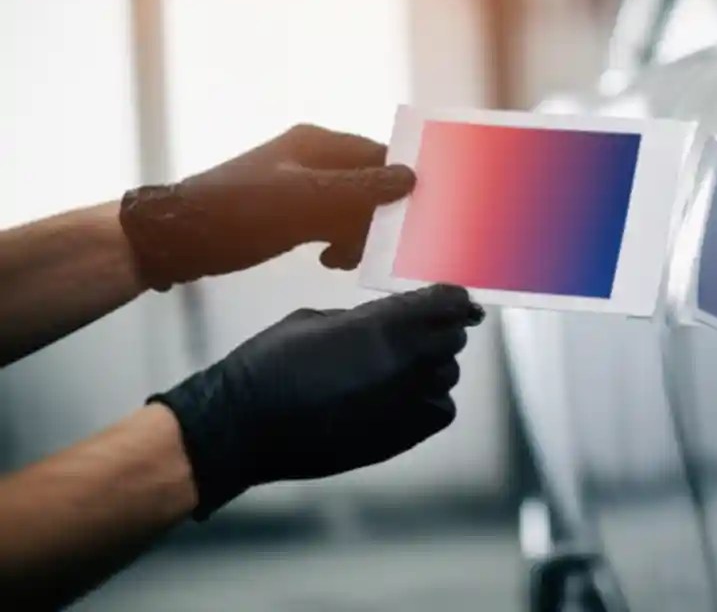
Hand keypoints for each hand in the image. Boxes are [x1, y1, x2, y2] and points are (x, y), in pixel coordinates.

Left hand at [119, 124, 412, 289]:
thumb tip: (410, 177)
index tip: (419, 213)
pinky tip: (329, 260)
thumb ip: (360, 190)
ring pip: (350, 207)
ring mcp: (298, 185)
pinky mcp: (287, 212)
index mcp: (317, 144)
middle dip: (377, 216)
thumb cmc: (239, 213)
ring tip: (346, 258)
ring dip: (357, 233)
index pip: (379, 154)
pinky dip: (337, 241)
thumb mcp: (305, 201)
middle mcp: (312, 158)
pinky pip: (329, 222)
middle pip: (368, 183)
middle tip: (376, 246)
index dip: (401, 182)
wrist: (174, 239)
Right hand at [148, 285, 484, 518]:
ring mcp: (408, 403)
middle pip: (453, 338)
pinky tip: (402, 399)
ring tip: (400, 369)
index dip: (451, 299)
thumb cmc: (270, 366)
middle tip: (419, 333)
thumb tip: (391, 320)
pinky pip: (440, 410)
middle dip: (439, 331)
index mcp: (383, 326)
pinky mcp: (404, 437)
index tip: (450, 300)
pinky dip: (429, 401)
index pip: (447, 303)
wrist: (245, 427)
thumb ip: (365, 319)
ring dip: (432, 367)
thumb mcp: (315, 321)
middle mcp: (406, 364)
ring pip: (448, 375)